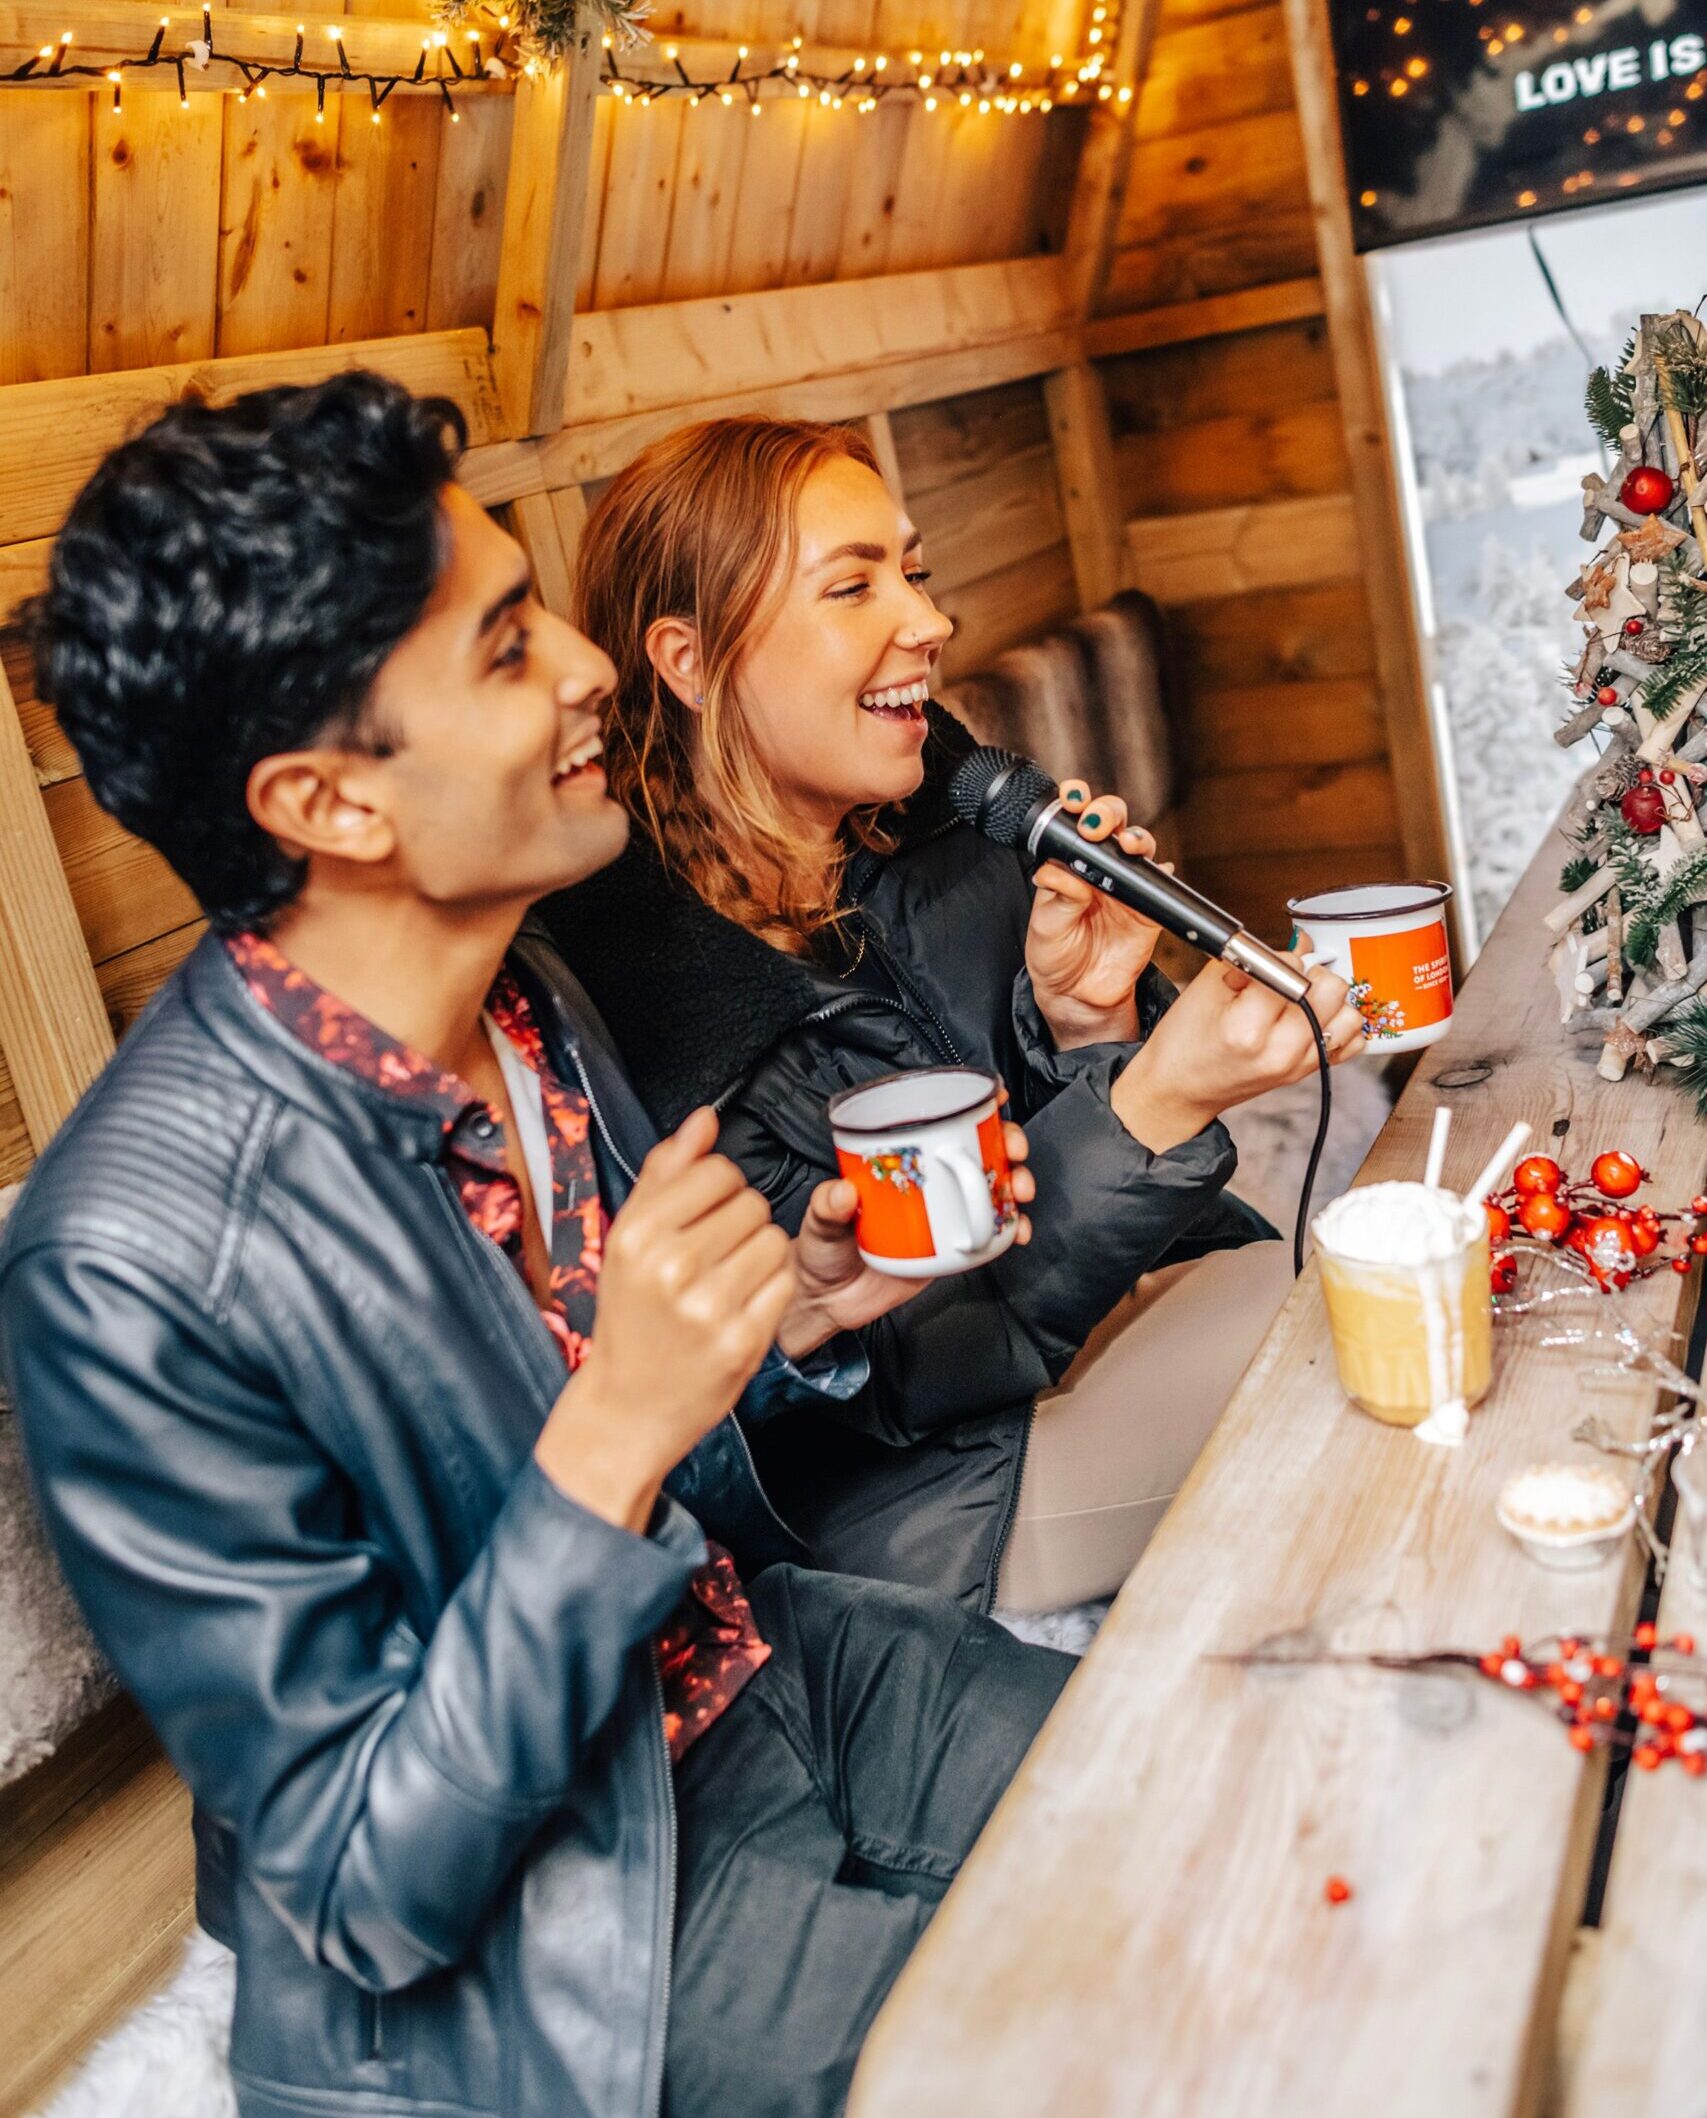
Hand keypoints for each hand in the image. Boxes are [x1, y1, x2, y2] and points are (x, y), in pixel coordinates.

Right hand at [533, 1108, 794, 1530]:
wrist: (629, 1406)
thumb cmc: (631, 1316)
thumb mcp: (630, 1239)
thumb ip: (667, 1173)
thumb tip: (705, 1119)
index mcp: (637, 1234)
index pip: (717, 1172)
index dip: (720, 1190)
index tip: (703, 1217)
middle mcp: (670, 1267)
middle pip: (751, 1203)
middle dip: (742, 1223)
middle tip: (715, 1257)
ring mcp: (708, 1306)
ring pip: (775, 1241)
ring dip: (762, 1256)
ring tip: (729, 1280)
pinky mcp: (743, 1341)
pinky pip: (785, 1283)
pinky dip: (773, 1290)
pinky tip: (743, 1305)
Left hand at [777, 1119, 1035, 1357]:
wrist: (828, 1302)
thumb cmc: (819, 1251)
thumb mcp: (819, 1223)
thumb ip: (826, 1207)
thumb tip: (844, 1191)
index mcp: (897, 1164)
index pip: (936, 1123)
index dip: (970, 1104)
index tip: (994, 1096)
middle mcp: (926, 1183)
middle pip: (977, 1150)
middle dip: (1007, 1141)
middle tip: (1013, 1148)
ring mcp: (943, 1213)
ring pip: (992, 1187)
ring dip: (1017, 1181)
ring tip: (1020, 1189)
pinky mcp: (952, 1247)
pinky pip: (990, 1232)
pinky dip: (1010, 1228)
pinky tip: (1017, 1230)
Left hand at [1025, 781, 1164, 1049]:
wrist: (1077, 995)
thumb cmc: (1055, 954)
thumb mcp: (1045, 926)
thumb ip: (1056, 897)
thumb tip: (1063, 872)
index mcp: (1070, 863)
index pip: (1075, 822)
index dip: (1077, 803)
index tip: (1072, 798)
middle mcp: (1100, 867)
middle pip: (1114, 823)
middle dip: (1108, 812)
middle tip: (1095, 824)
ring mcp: (1127, 886)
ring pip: (1140, 846)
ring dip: (1136, 838)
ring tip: (1127, 845)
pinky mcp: (1149, 909)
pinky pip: (1161, 886)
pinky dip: (1162, 875)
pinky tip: (1158, 872)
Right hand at [1109, 934, 1366, 1153]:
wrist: (1180, 1088)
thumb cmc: (1185, 1041)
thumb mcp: (1207, 986)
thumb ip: (1254, 959)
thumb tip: (1298, 945)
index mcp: (1247, 1030)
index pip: (1292, 970)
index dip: (1278, 959)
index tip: (1263, 967)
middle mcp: (1280, 1051)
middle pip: (1331, 989)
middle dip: (1310, 975)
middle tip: (1286, 980)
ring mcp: (1299, 1065)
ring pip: (1349, 1014)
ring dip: (1330, 1000)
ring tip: (1301, 1000)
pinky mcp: (1309, 1072)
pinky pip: (1352, 1042)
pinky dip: (1339, 1025)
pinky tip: (1314, 1019)